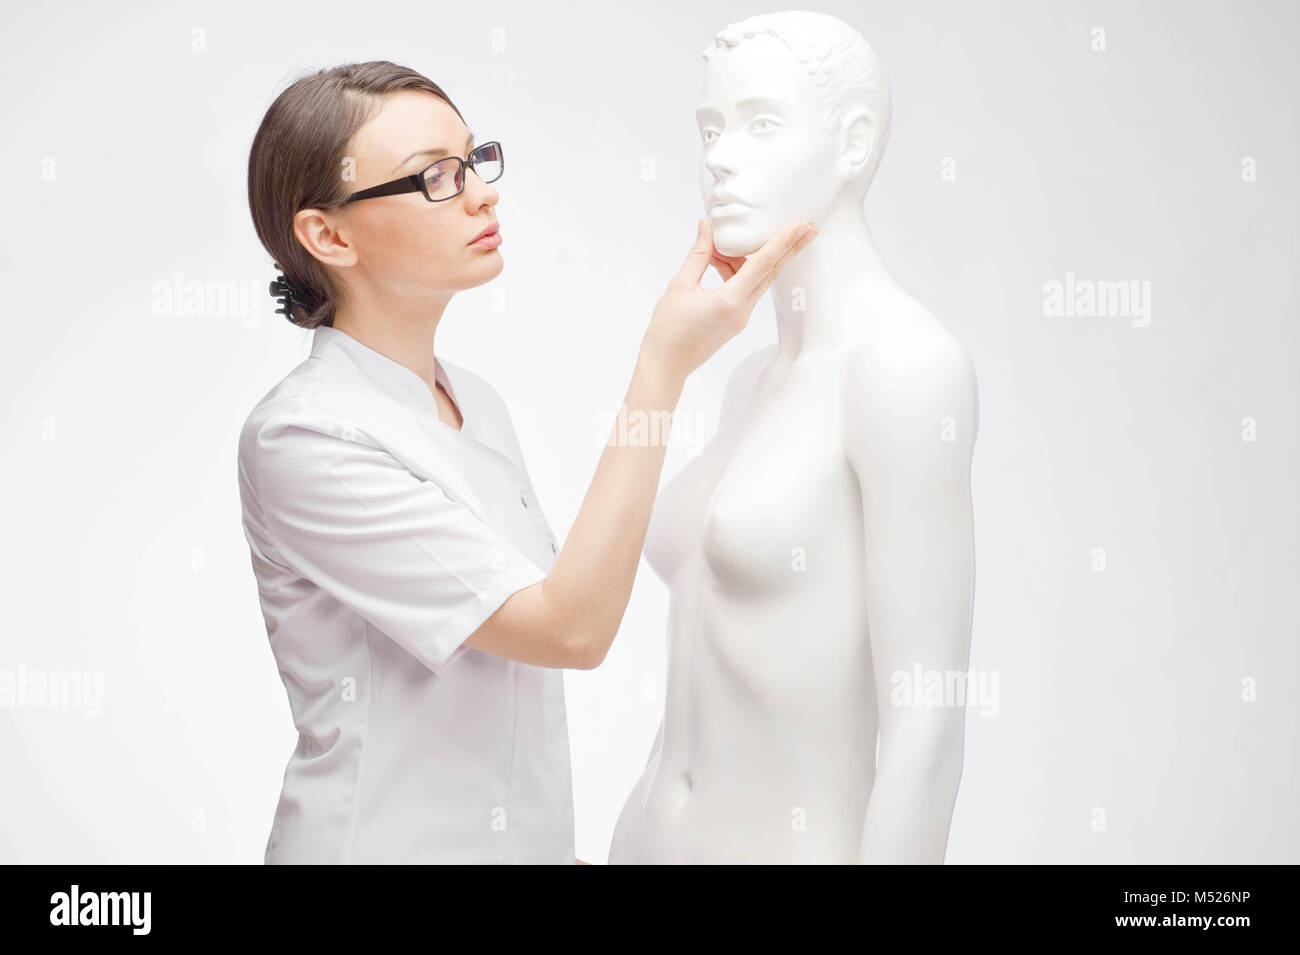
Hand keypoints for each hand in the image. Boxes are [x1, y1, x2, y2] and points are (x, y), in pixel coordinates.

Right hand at [639, 218, 818, 385]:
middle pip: (772, 273)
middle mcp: (742, 311)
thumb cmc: (668, 330)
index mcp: (730, 301)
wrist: (665, 365)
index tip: (801, 225)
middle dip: (791, 248)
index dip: (783, 242)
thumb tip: (707, 227)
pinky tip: (717, 261)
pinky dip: (736, 272)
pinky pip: (745, 290)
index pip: (763, 265)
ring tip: (718, 245)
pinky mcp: (736, 321)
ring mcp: (742, 318)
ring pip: (755, 280)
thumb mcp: (680, 286)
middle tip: (810, 227)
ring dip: (746, 258)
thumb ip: (699, 254)